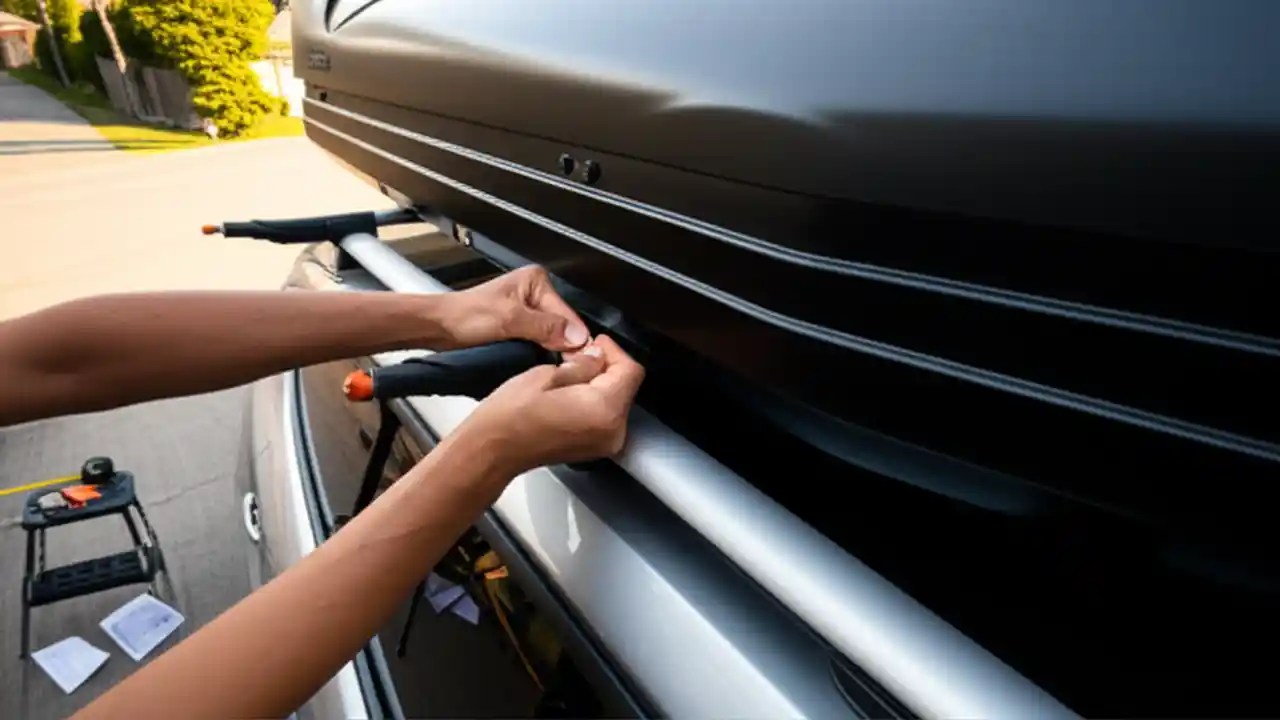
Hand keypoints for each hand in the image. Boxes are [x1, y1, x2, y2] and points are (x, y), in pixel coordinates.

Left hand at [437, 265, 589, 351]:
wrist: (438, 327)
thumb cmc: (463, 317)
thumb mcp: (509, 320)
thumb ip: (544, 327)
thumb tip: (576, 336)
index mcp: (535, 281)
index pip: (567, 313)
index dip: (573, 338)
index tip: (579, 359)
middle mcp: (533, 292)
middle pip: (562, 325)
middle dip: (563, 345)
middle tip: (567, 366)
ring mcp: (526, 310)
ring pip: (552, 335)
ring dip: (552, 350)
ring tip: (553, 366)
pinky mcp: (518, 326)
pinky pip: (539, 341)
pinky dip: (540, 352)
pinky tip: (539, 362)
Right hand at [454, 335, 644, 475]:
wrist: (492, 451)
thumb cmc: (510, 417)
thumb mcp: (545, 374)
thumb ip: (582, 363)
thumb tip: (597, 356)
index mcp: (604, 410)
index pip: (630, 371)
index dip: (613, 351)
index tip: (595, 342)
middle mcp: (612, 431)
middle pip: (626, 386)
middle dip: (606, 366)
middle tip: (578, 356)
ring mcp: (605, 443)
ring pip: (617, 400)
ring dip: (600, 383)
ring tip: (570, 374)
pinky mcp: (595, 448)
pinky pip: (606, 416)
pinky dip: (594, 401)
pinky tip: (570, 395)